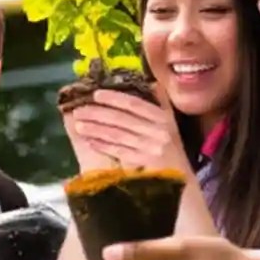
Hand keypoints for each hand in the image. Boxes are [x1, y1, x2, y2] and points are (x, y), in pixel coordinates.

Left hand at [68, 89, 187, 170]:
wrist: (180, 178)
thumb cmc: (172, 147)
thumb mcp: (170, 123)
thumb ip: (161, 102)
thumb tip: (152, 81)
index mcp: (162, 117)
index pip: (134, 104)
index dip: (114, 98)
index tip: (96, 94)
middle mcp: (157, 131)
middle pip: (121, 119)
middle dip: (97, 113)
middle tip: (79, 110)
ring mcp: (150, 148)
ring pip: (117, 135)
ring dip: (95, 129)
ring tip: (79, 125)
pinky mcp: (143, 163)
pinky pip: (119, 151)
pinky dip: (103, 146)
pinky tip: (90, 141)